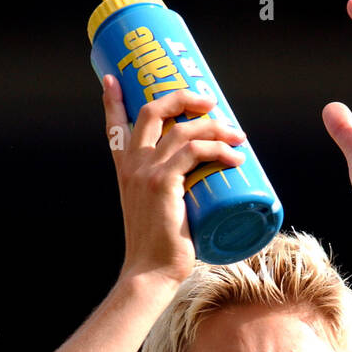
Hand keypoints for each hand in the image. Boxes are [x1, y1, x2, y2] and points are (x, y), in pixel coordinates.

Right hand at [102, 77, 246, 287]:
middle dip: (182, 96)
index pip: (115, 127)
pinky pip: (195, 153)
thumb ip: (175, 198)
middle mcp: (132, 166)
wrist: (149, 274)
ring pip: (182, 130)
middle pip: (152, 111)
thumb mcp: (161, 215)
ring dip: (215, 127)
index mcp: (125, 171)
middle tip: (210, 102)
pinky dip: (219, 149)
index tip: (112, 78)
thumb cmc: (161, 251)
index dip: (112, 100)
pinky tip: (236, 155)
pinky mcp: (163, 185)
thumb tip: (209, 192)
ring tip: (238, 135)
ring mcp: (146, 173)